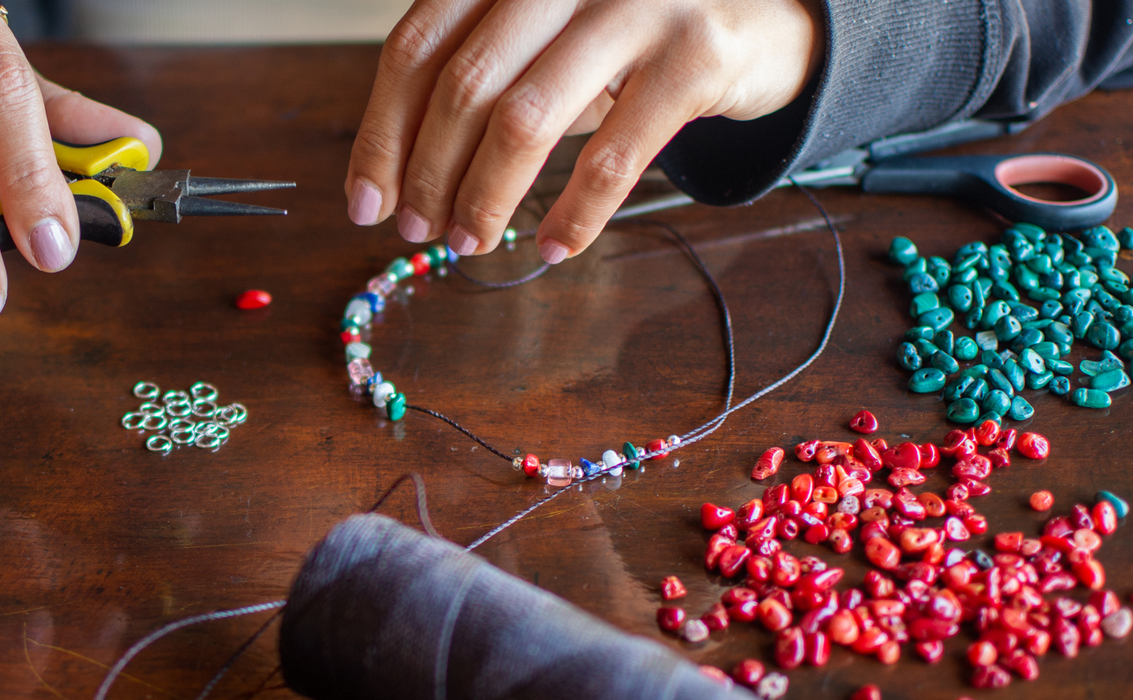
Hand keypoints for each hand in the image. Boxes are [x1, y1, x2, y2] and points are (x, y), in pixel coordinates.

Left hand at [345, 0, 821, 262]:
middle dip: (430, 172)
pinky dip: (576, 213)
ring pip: (525, 120)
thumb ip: (475, 81)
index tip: (367, 204)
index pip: (417, 48)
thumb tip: (396, 181)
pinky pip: (614, 155)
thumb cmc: (626, 35)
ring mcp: (633, 4)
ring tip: (473, 242)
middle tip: (421, 230)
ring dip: (487, 197)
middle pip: (463, 85)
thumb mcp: (540, 37)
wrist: (765, 11)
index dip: (382, 134)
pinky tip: (555, 246)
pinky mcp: (694, 54)